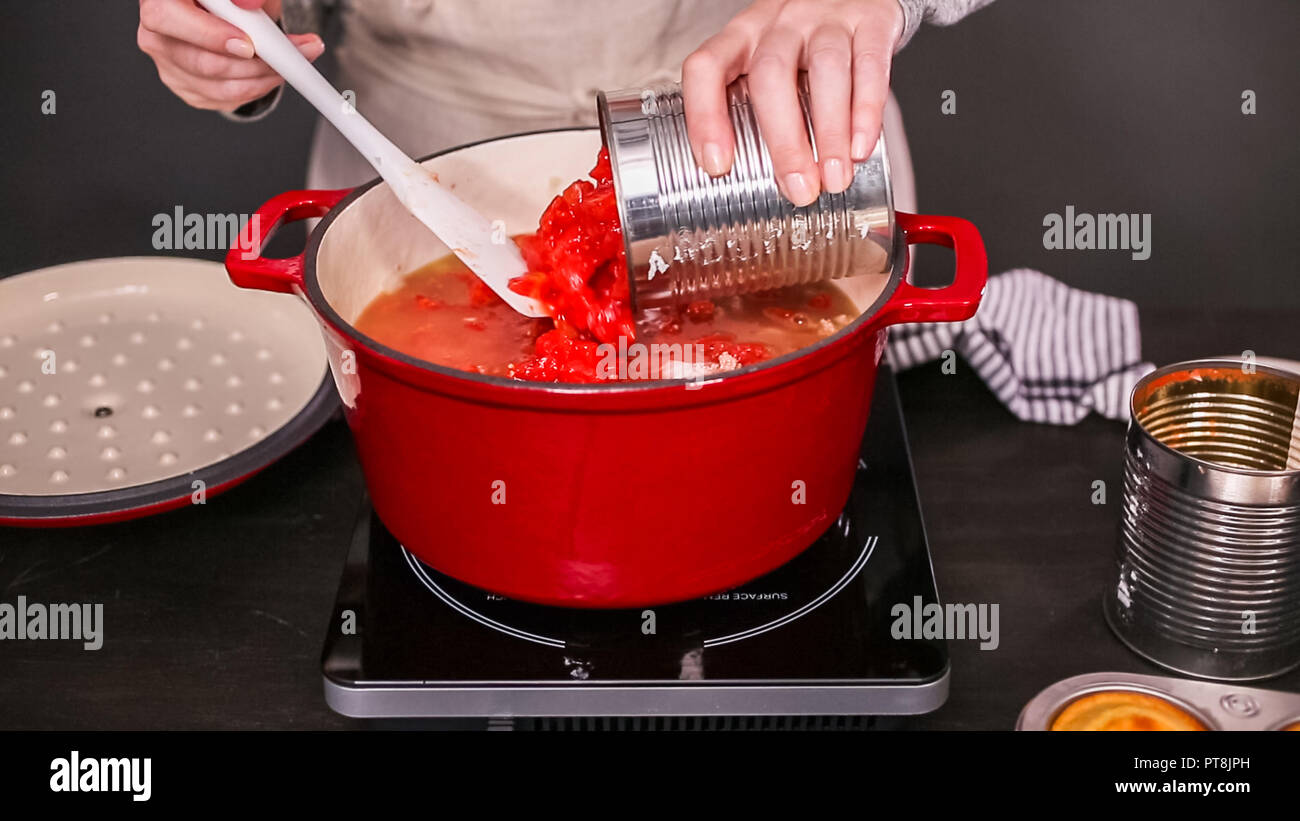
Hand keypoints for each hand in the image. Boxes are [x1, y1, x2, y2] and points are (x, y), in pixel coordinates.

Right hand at [137, 0, 323, 111]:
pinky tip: (269, 73)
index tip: (248, 45)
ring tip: (287, 63)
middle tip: (286, 56)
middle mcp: (157, 33)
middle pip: (201, 62)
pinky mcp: (186, 87)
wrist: (229, 10)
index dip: (209, 35)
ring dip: (261, 78)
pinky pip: (224, 99)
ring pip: (217, 87)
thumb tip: (249, 3)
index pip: (167, 18)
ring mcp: (169, 63)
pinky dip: (256, 88)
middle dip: (253, 64)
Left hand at [682, 0, 903, 205]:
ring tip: (833, 178)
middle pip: (772, 75)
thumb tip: (759, 188)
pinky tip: (861, 147)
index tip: (717, 166)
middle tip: (796, 187)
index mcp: (742, 37)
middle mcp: (780, 23)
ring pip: (826, 70)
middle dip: (783, 140)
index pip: (707, 67)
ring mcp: (827, 19)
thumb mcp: (769, 66)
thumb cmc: (804, 43)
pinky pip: (870, 64)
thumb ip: (758, 111)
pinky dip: (867, 110)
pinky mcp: (872, 22)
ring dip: (829, 132)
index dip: (705, 116)